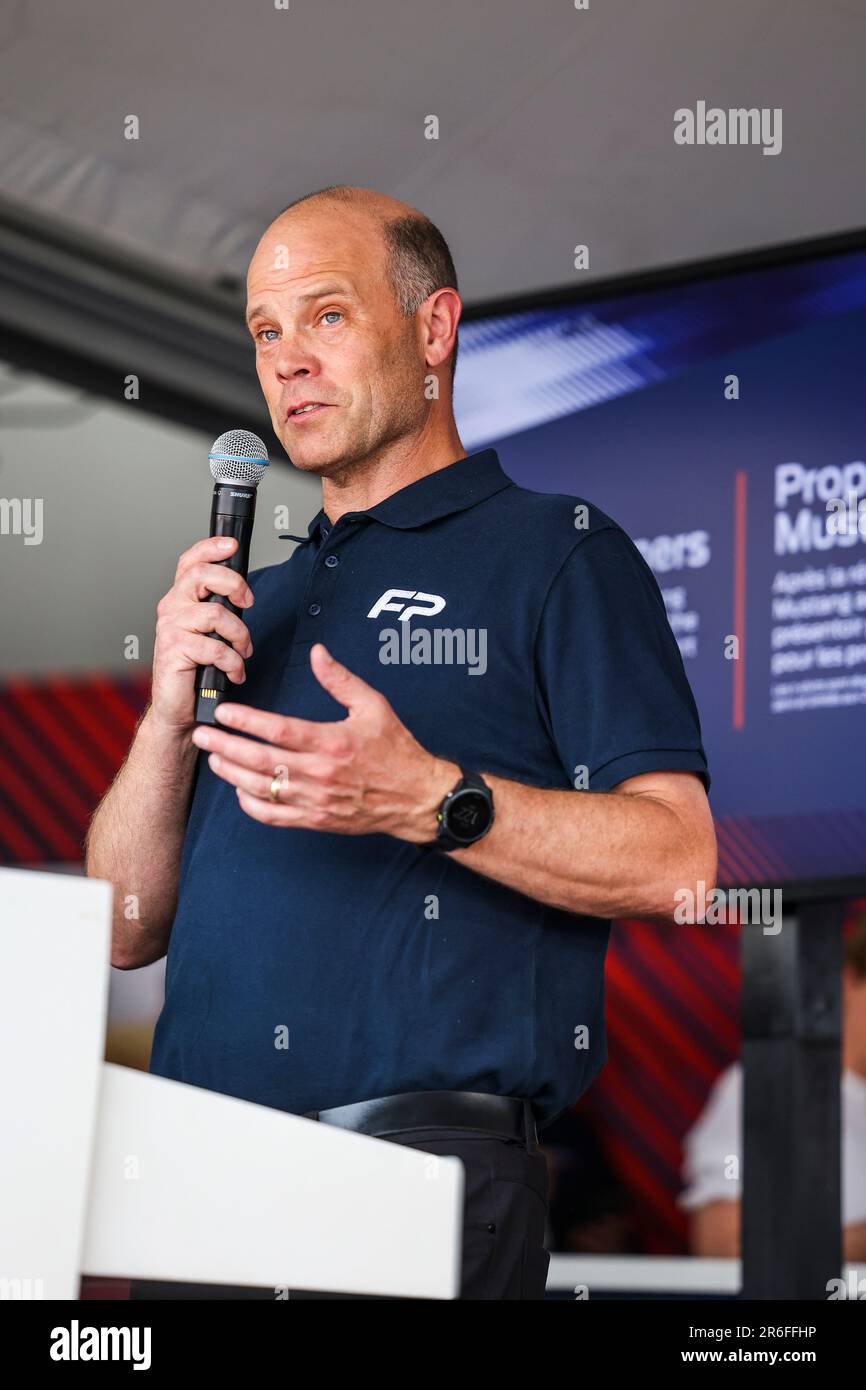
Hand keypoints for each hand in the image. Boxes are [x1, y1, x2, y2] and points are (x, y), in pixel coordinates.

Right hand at [151, 535, 254, 735]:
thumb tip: (243, 591)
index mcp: (180, 599)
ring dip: (240, 636)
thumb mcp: (208, 632)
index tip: (232, 546)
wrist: (177, 708)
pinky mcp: (174, 651)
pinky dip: (233, 663)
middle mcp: (171, 608)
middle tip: (247, 603)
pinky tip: (235, 674)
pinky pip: (216, 648)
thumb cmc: (196, 670)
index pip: (190, 561)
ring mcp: (171, 629)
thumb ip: (218, 608)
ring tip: (243, 653)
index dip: (211, 548)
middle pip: (203, 576)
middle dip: (235, 585)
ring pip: (217, 614)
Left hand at [190, 643, 457, 841]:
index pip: (278, 731)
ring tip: (214, 758)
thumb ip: (340, 680)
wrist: (415, 797)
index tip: (223, 713)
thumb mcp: (374, 706)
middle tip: (201, 735)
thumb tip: (318, 653)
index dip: (245, 722)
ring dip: (231, 774)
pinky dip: (250, 804)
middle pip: (259, 762)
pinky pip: (274, 816)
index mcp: (332, 742)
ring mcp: (315, 800)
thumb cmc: (396, 750)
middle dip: (224, 747)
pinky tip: (239, 789)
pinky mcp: (315, 819)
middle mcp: (320, 773)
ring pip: (261, 790)